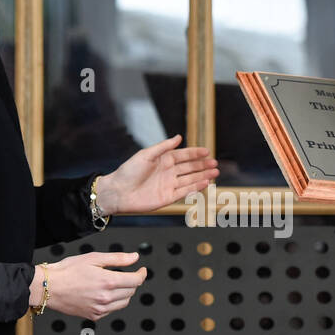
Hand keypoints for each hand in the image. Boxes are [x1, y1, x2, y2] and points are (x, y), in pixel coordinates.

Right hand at [41, 251, 146, 320]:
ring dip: (125, 293)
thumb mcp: (93, 258)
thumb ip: (117, 259)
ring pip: (124, 303)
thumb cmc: (68, 270)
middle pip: (131, 291)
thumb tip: (135, 257)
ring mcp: (100, 309)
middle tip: (126, 274)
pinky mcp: (94, 316)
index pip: (135, 281)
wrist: (48, 287)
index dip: (141, 274)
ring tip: (114, 284)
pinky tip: (103, 294)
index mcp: (108, 282)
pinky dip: (113, 302)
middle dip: (132, 282)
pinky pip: (112, 310)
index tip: (141, 270)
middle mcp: (106, 298)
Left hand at [95, 136, 218, 214]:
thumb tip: (178, 137)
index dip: (196, 154)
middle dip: (203, 165)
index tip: (207, 152)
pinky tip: (205, 183)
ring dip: (203, 176)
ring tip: (215, 173)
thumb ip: (163, 147)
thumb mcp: (146, 155)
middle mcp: (168, 172)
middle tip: (215, 164)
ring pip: (190, 179)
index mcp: (163, 160)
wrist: (118, 192)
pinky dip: (195, 188)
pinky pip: (185, 192)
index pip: (184, 155)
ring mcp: (169, 185)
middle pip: (190, 168)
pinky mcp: (168, 197)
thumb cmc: (129, 171)